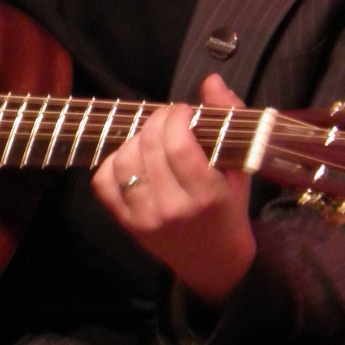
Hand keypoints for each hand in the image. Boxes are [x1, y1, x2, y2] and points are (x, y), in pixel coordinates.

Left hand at [92, 72, 255, 306]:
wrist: (215, 262)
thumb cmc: (229, 209)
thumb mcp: (240, 167)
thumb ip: (229, 119)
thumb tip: (211, 82)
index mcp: (207, 196)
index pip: (179, 145)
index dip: (177, 117)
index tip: (184, 111)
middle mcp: (173, 208)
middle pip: (149, 148)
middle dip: (157, 121)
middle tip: (168, 118)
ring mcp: (145, 218)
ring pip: (124, 161)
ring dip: (135, 139)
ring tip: (152, 137)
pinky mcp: (126, 224)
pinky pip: (103, 183)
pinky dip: (112, 162)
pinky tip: (132, 158)